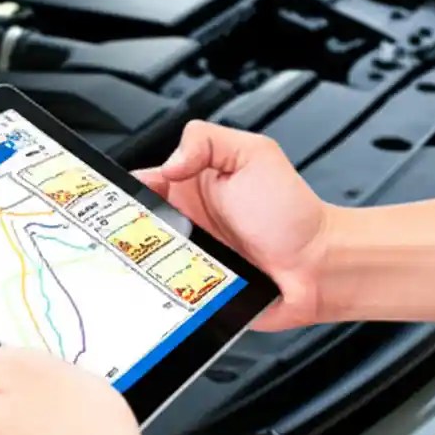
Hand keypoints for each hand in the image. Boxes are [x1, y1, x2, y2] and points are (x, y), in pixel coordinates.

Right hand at [134, 120, 330, 330]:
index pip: (140, 184)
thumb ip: (206, 140)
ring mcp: (189, 257)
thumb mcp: (253, 154)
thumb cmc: (294, 214)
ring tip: (158, 260)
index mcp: (191, 185)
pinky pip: (166, 293)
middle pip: (134, 226)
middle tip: (136, 232)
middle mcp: (185, 221)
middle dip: (126, 231)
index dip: (122, 191)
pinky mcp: (195, 291)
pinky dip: (162, 291)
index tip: (115, 198)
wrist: (319, 268)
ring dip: (144, 263)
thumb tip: (167, 163)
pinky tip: (170, 287)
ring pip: (145, 263)